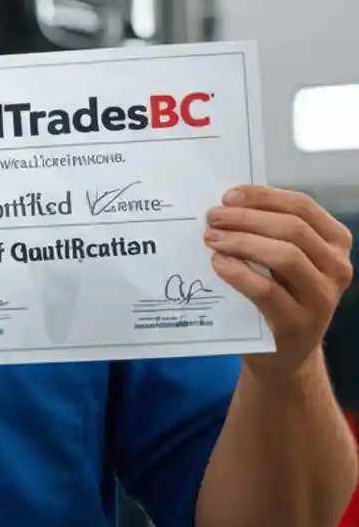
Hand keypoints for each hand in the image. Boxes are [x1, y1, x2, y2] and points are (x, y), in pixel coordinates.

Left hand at [205, 185, 353, 380]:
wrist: (283, 352)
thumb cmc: (280, 295)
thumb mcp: (282, 259)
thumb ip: (267, 231)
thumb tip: (228, 203)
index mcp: (335, 241)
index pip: (302, 206)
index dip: (263, 197)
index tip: (228, 196)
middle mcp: (337, 266)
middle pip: (292, 229)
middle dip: (247, 218)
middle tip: (212, 218)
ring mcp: (322, 297)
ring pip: (285, 255)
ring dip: (242, 242)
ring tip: (211, 238)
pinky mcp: (299, 322)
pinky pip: (267, 290)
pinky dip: (239, 273)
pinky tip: (218, 264)